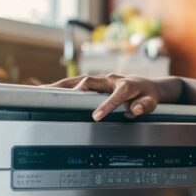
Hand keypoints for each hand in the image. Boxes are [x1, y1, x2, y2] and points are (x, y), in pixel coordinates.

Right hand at [47, 74, 162, 120]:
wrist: (145, 85)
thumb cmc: (147, 95)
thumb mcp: (151, 102)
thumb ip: (145, 106)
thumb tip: (136, 110)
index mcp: (125, 86)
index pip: (115, 96)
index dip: (106, 106)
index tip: (96, 116)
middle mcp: (111, 79)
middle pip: (90, 81)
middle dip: (74, 88)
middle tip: (57, 94)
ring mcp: (102, 79)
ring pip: (80, 80)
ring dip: (63, 85)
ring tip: (44, 90)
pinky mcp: (95, 82)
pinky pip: (78, 83)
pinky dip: (64, 86)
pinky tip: (49, 90)